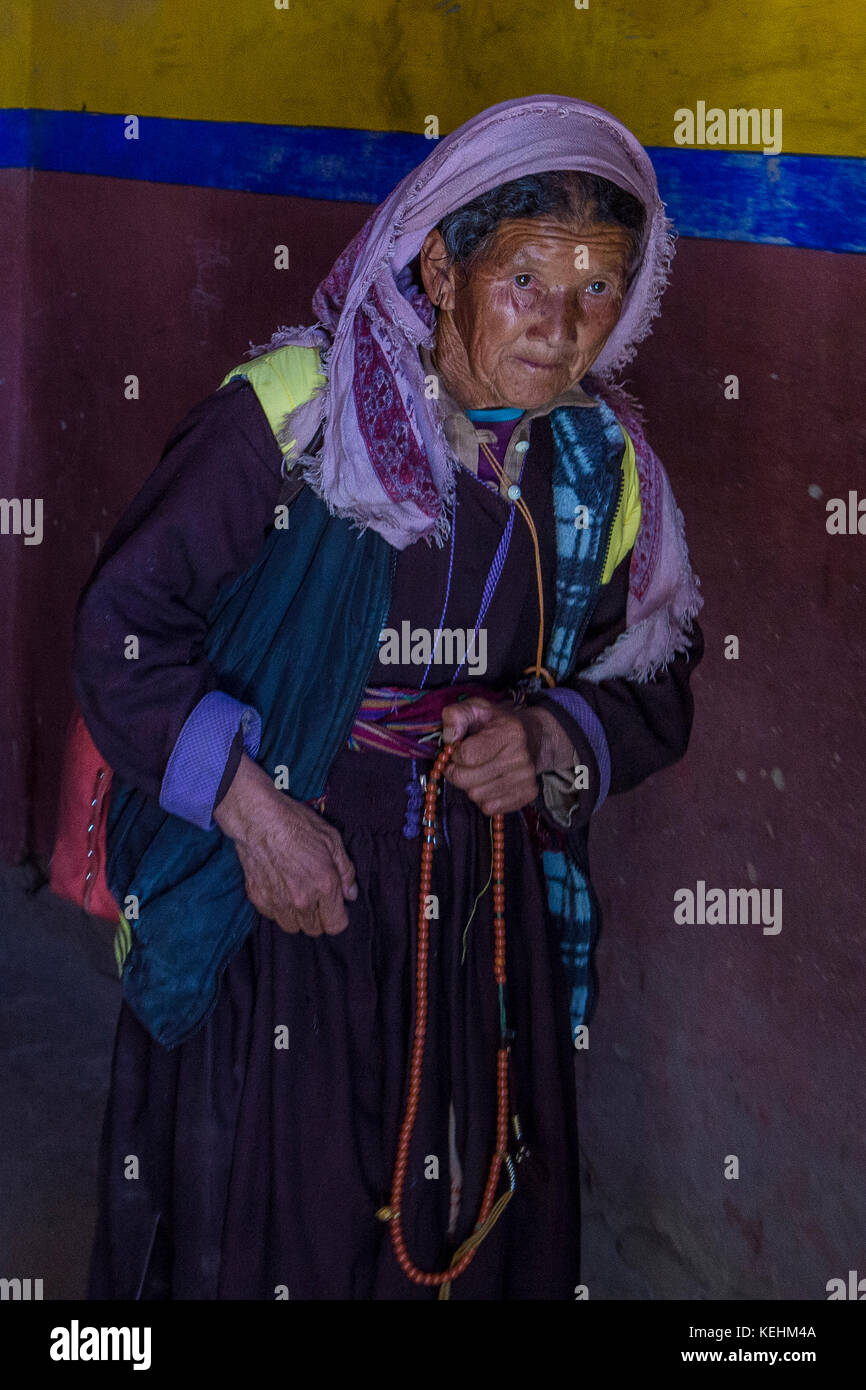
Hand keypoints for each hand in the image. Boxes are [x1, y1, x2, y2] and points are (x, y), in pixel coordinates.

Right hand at [214, 754, 356, 935]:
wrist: (257, 819)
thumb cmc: (297, 824)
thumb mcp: (332, 840)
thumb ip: (345, 871)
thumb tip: (351, 894)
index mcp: (324, 886)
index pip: (336, 925)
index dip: (339, 916)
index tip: (336, 905)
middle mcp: (302, 901)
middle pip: (315, 930)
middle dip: (320, 917)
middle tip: (317, 897)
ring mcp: (278, 903)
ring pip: (293, 927)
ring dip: (299, 917)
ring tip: (298, 895)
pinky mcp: (258, 899)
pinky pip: (273, 916)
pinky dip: (279, 908)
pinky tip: (280, 889)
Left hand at [441, 698, 575, 815]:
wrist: (534, 736)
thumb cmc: (498, 723)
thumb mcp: (476, 708)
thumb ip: (456, 716)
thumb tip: (449, 738)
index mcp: (509, 732)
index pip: (467, 755)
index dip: (455, 753)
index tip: (459, 748)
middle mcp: (521, 757)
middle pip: (467, 780)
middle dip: (457, 771)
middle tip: (463, 763)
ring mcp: (526, 778)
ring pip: (476, 795)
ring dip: (471, 785)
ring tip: (479, 770)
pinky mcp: (528, 794)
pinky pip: (490, 808)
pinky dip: (484, 797)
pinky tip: (490, 781)